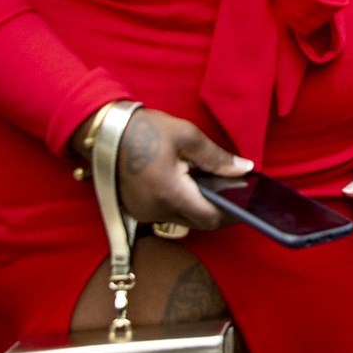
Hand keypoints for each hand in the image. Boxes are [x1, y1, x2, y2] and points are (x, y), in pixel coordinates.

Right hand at [112, 107, 251, 230]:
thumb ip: (216, 157)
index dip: (231, 213)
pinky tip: (190, 186)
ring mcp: (144, 213)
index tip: (247, 204)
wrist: (105, 132)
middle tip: (233, 191)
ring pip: (183, 219)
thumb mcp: (186, 136)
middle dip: (218, 209)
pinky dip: (182, 204)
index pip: (210, 217)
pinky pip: (167, 213)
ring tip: (214, 185)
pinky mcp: (137, 210)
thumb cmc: (145, 130)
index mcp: (169, 192)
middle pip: (198, 222)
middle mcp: (155, 210)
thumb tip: (244, 169)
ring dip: (199, 206)